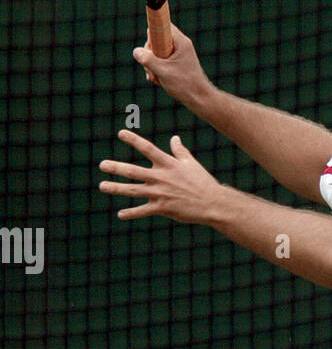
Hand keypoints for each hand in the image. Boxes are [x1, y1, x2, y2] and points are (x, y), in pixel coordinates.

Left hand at [99, 129, 224, 223]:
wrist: (213, 203)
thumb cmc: (203, 182)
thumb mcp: (191, 163)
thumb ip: (179, 151)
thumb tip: (175, 138)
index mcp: (168, 164)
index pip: (148, 149)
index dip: (134, 140)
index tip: (121, 133)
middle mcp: (161, 177)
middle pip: (134, 171)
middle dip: (116, 168)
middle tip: (102, 165)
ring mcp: (161, 193)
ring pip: (134, 190)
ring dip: (116, 188)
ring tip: (102, 186)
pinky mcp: (163, 208)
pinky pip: (143, 211)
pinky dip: (131, 213)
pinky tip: (120, 214)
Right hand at [133, 24, 212, 109]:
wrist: (199, 99)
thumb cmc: (184, 84)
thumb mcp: (162, 71)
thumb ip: (147, 59)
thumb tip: (136, 51)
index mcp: (181, 42)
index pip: (162, 25)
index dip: (152, 35)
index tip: (149, 48)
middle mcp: (181, 45)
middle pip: (157, 40)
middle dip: (149, 55)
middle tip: (150, 68)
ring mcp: (179, 54)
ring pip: (158, 53)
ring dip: (152, 65)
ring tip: (155, 78)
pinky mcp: (177, 63)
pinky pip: (162, 61)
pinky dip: (158, 70)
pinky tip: (158, 81)